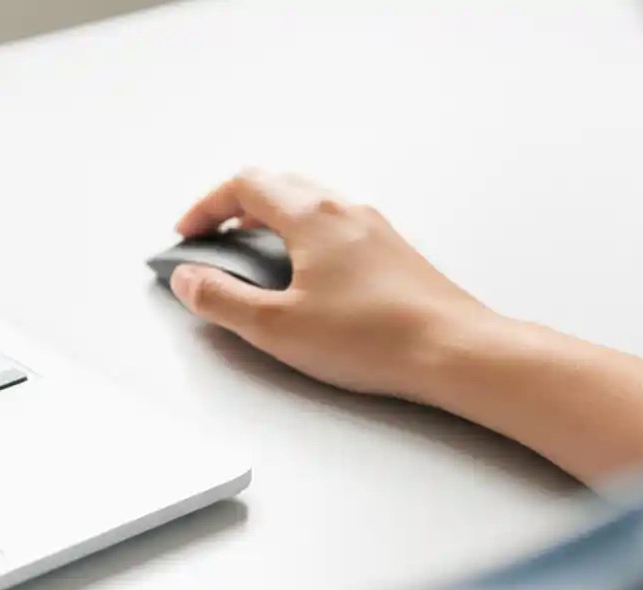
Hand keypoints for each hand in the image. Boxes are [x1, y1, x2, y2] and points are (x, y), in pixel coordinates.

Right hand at [171, 169, 499, 400]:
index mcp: (311, 216)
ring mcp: (374, 229)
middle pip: (278, 185)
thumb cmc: (373, 338)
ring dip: (270, 220)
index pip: (244, 185)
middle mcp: (344, 210)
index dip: (206, 206)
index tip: (187, 234)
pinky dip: (303, 237)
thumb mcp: (276, 327)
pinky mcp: (393, 253)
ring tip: (251, 258)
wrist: (455, 351)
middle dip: (235, 207)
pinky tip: (304, 277)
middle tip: (213, 238)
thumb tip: (187, 279)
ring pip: (310, 203)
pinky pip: (336, 227)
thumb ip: (221, 300)